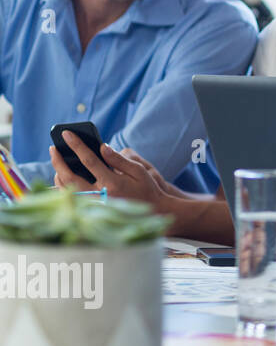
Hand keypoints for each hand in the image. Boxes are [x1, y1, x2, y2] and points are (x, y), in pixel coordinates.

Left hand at [49, 133, 173, 211]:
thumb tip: (102, 147)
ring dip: (58, 173)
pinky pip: (71, 198)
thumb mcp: (138, 171)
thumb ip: (119, 159)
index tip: (67, 133)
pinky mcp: (91, 210)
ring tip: (57, 160)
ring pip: (67, 189)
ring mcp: (93, 205)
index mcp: (113, 184)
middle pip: (70, 177)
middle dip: (58, 161)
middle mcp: (100, 196)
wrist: (152, 211)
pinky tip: (62, 176)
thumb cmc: (146, 188)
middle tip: (53, 147)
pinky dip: (63, 186)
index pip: (89, 161)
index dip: (77, 145)